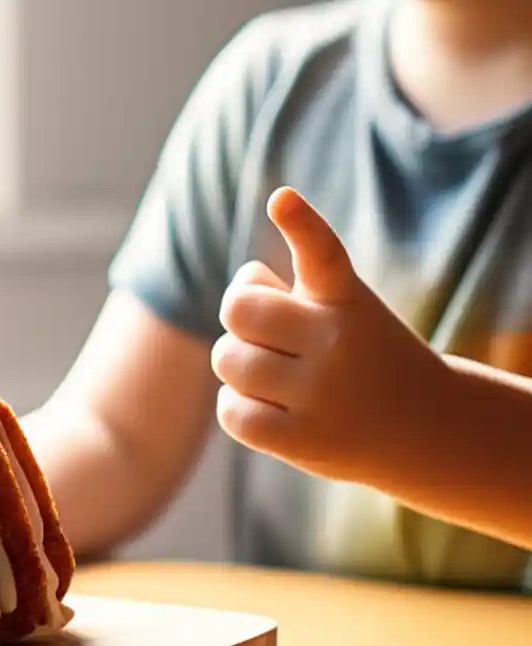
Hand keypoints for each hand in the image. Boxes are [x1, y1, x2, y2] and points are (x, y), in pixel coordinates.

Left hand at [211, 187, 451, 484]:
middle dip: (241, 321)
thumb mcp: (343, 310)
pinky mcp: (304, 439)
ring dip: (238, 366)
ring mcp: (322, 393)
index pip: (324, 254)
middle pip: (237, 311)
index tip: (281, 198)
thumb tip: (243, 290)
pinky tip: (269, 408)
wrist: (423, 425)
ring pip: (227, 361)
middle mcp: (337, 341)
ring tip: (275, 374)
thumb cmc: (363, 354)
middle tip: (269, 335)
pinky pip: (230, 411)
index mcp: (347, 299)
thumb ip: (287, 293)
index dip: (302, 224)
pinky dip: (238, 407)